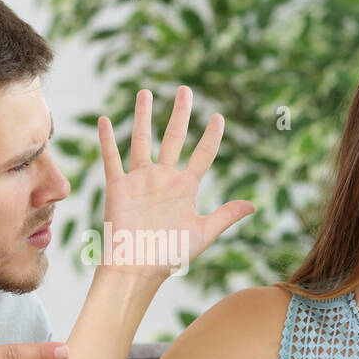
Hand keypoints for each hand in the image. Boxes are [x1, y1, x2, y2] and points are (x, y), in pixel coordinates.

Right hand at [96, 86, 255, 279]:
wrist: (137, 268)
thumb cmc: (170, 256)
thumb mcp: (203, 234)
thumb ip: (226, 215)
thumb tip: (253, 206)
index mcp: (186, 188)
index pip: (203, 155)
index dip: (212, 136)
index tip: (218, 117)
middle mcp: (163, 179)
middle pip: (174, 138)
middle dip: (180, 114)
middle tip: (185, 90)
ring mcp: (140, 180)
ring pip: (142, 140)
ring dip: (143, 116)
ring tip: (146, 92)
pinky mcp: (119, 187)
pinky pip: (112, 158)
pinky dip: (107, 140)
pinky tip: (104, 120)